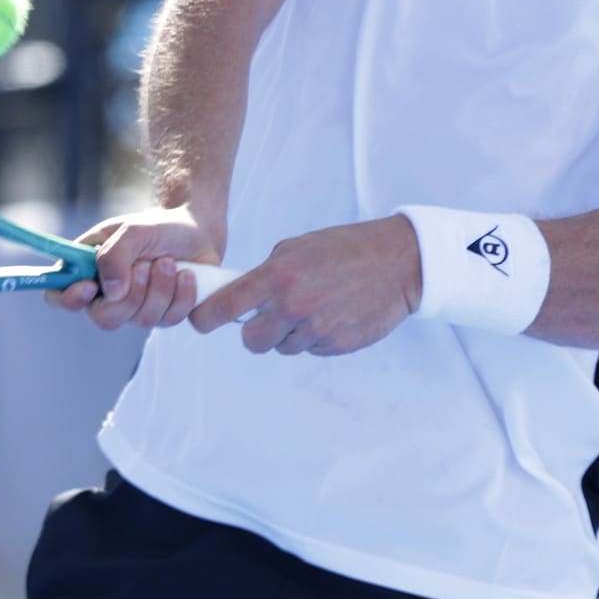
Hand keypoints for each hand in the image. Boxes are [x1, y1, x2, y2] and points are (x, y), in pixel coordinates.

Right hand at [43, 204, 222, 331]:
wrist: (198, 232)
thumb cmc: (159, 227)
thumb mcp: (133, 231)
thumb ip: (114, 256)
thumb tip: (112, 293)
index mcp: (89, 269)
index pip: (59, 295)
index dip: (68, 298)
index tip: (89, 287)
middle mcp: (108, 294)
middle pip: (104, 318)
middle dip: (132, 293)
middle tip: (147, 264)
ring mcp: (136, 309)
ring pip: (140, 320)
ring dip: (160, 288)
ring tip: (169, 261)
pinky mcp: (163, 316)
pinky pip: (169, 320)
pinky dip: (182, 296)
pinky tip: (187, 275)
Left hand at [188, 215, 420, 356]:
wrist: (398, 262)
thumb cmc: (344, 249)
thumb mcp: (297, 248)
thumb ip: (266, 274)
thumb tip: (237, 297)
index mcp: (278, 276)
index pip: (225, 307)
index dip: (205, 318)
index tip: (200, 321)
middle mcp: (293, 305)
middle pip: (251, 340)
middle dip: (255, 331)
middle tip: (267, 317)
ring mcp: (316, 329)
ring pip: (282, 347)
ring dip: (289, 334)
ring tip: (313, 307)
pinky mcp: (336, 345)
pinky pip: (311, 350)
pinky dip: (315, 338)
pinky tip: (332, 314)